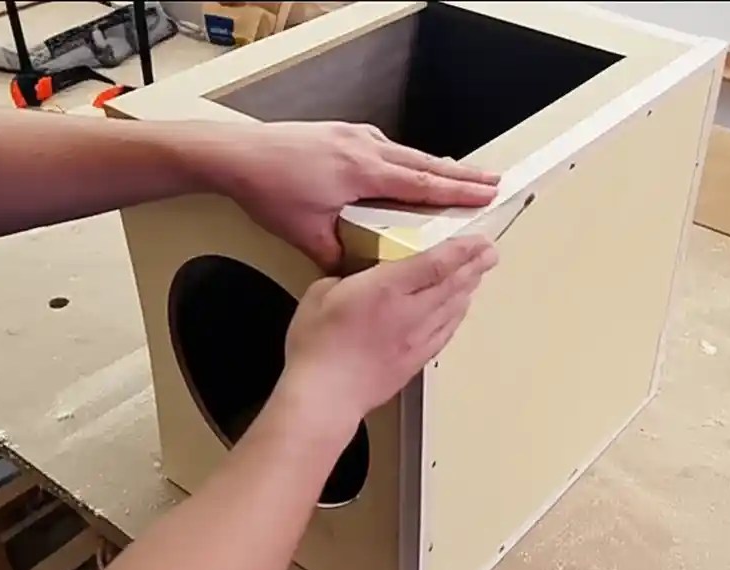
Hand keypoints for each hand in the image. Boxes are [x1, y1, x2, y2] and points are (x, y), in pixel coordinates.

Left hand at [223, 122, 499, 270]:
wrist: (237, 155)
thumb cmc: (268, 189)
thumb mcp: (306, 234)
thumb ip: (337, 256)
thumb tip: (356, 275)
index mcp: (362, 173)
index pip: (422, 184)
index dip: (457, 192)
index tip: (486, 196)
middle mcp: (364, 148)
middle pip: (425, 162)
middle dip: (461, 175)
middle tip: (492, 182)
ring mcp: (353, 137)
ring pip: (406, 153)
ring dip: (436, 165)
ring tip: (461, 176)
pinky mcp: (341, 134)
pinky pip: (385, 147)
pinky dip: (405, 158)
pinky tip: (406, 166)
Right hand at [280, 235, 499, 421]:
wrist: (325, 395)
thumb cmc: (316, 346)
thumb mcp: (320, 293)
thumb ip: (346, 277)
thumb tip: (357, 277)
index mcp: (386, 288)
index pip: (435, 263)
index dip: (462, 249)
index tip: (479, 239)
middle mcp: (409, 311)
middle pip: (452, 284)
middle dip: (474, 266)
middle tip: (490, 253)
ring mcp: (416, 338)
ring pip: (452, 308)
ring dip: (468, 289)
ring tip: (478, 275)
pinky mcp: (415, 360)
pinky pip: (445, 332)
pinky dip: (456, 317)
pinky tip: (459, 310)